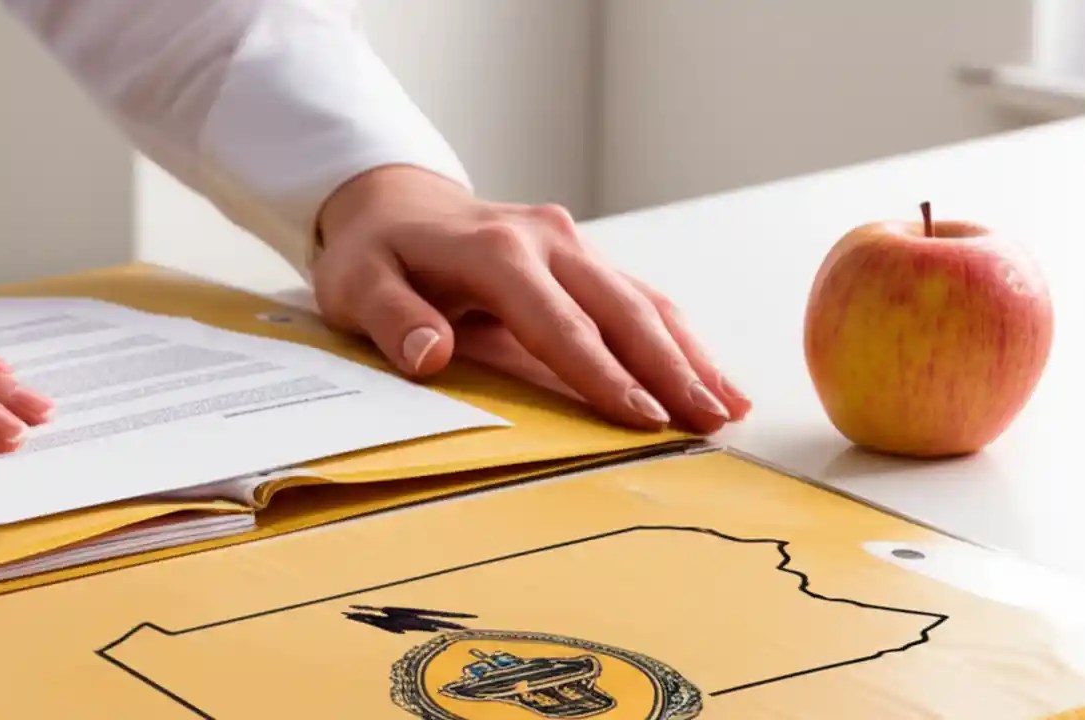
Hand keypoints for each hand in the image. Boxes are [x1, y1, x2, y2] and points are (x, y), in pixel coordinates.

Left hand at [312, 165, 750, 433]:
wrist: (394, 205)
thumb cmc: (376, 254)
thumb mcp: (356, 284)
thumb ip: (391, 318)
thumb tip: (430, 353)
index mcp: (495, 250)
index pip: (559, 322)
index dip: (603, 373)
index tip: (642, 418)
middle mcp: (547, 240)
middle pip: (621, 309)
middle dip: (670, 368)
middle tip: (708, 423)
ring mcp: (571, 246)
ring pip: (643, 301)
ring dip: (688, 354)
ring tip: (728, 407)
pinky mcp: (582, 260)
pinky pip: (639, 298)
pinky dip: (678, 339)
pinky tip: (710, 376)